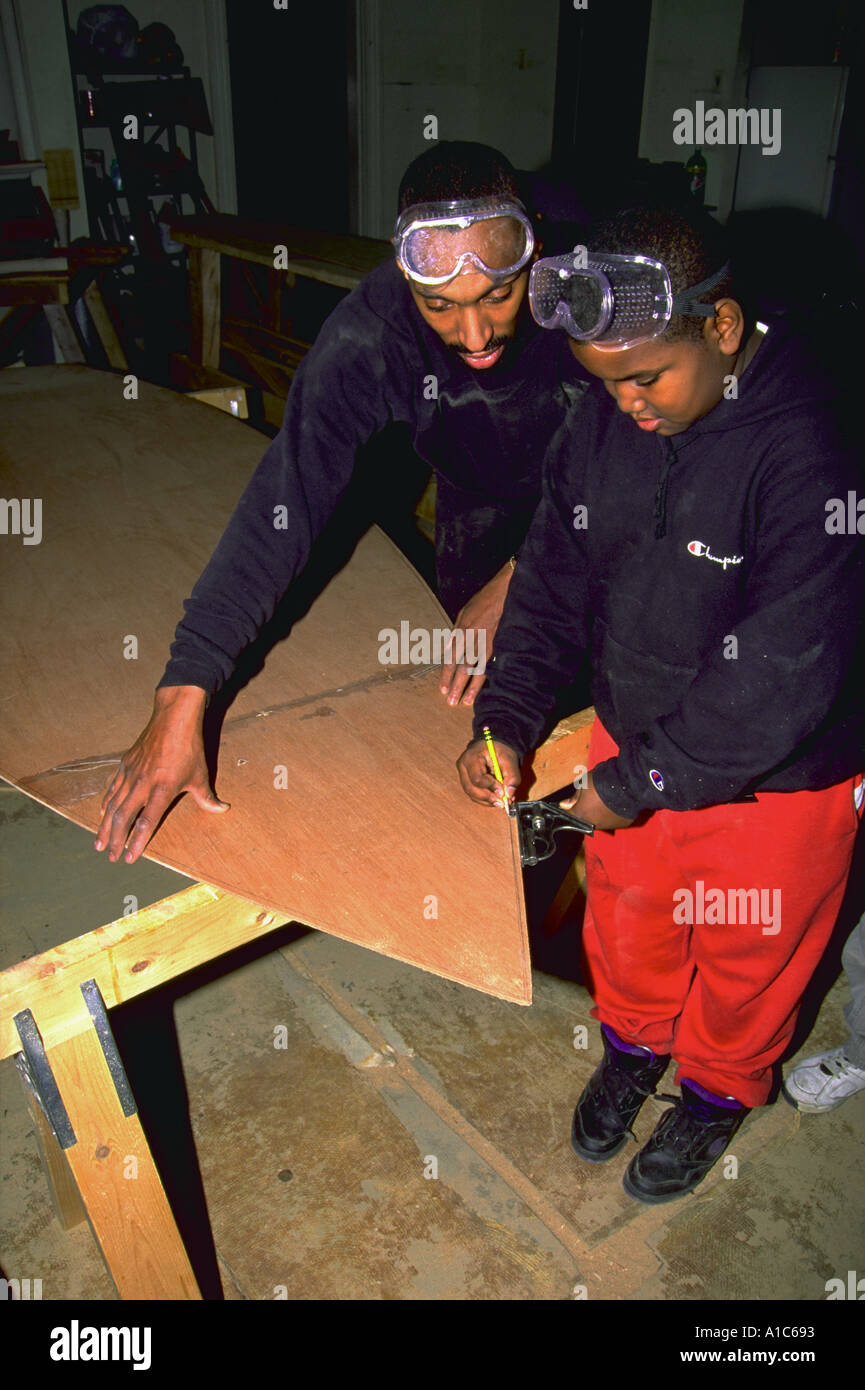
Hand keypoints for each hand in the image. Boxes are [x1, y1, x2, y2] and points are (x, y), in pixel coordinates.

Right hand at [94, 685, 228, 863]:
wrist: (173, 718)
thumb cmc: (189, 747)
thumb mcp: (200, 774)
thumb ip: (206, 797)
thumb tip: (222, 810)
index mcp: (162, 789)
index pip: (146, 822)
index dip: (136, 842)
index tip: (129, 858)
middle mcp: (142, 783)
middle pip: (123, 817)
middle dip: (115, 840)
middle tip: (111, 857)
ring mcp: (131, 773)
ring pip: (113, 805)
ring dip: (105, 826)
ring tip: (100, 844)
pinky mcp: (125, 764)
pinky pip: (112, 788)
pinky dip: (106, 803)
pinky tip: (103, 814)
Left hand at [441, 562, 512, 706]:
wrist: (506, 592)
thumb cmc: (484, 600)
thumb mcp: (463, 612)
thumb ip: (455, 631)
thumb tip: (449, 647)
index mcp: (462, 631)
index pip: (451, 658)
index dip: (446, 675)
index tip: (442, 689)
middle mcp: (473, 639)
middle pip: (462, 668)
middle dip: (456, 686)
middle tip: (451, 702)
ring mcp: (488, 643)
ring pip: (477, 670)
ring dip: (471, 687)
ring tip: (466, 701)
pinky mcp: (500, 644)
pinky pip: (492, 665)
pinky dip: (487, 678)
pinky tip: (485, 688)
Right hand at [457, 736, 519, 807]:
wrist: (493, 744)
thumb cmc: (499, 749)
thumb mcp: (509, 759)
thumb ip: (512, 776)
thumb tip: (509, 794)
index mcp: (471, 757)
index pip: (477, 778)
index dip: (490, 787)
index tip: (502, 791)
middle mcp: (463, 767)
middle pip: (471, 789)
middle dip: (487, 798)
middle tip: (502, 802)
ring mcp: (463, 775)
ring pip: (471, 794)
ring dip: (487, 801)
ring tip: (501, 802)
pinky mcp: (467, 781)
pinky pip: (474, 794)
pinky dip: (485, 799)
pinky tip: (496, 799)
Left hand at [559, 772, 634, 830]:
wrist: (627, 783)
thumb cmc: (603, 782)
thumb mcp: (584, 784)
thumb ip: (574, 797)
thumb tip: (564, 805)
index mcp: (581, 814)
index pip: (571, 814)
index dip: (572, 806)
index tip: (573, 802)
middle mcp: (594, 824)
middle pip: (586, 819)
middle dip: (587, 810)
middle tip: (592, 797)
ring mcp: (609, 825)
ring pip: (601, 821)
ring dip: (600, 813)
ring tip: (606, 799)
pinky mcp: (622, 824)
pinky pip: (615, 820)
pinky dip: (614, 813)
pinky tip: (616, 803)